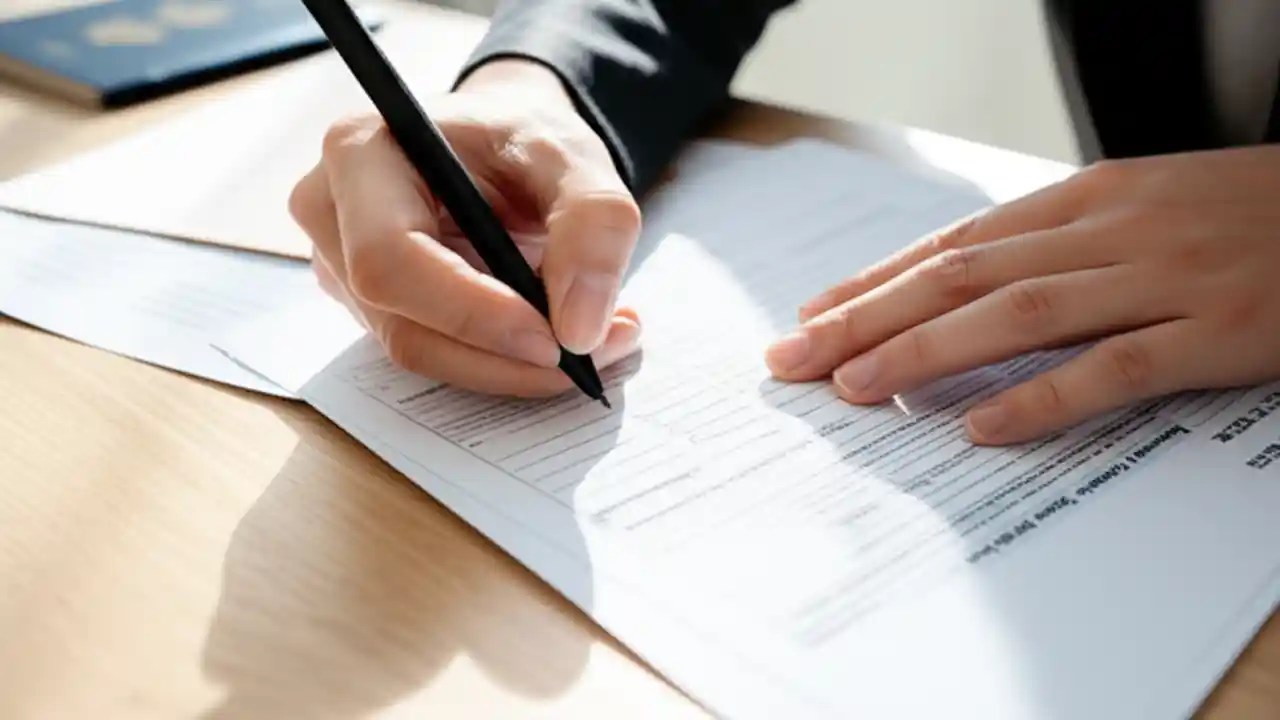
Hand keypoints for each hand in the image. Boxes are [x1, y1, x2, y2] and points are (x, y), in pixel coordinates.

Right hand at [289, 59, 641, 396]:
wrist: (505, 147)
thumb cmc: (525, 139)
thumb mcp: (576, 155)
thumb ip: (594, 222)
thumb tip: (580, 330)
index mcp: (360, 154)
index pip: (388, 260)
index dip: (470, 313)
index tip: (554, 340)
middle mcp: (331, 216)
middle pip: (403, 326)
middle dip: (505, 357)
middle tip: (597, 356)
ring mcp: (343, 271)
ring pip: (424, 354)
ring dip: (514, 368)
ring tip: (598, 346)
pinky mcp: (374, 310)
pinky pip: (436, 356)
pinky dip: (503, 364)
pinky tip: (560, 344)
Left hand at [766, 147, 1279, 444]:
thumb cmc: (1249, 214)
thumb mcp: (1146, 205)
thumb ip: (1061, 242)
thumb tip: (966, 282)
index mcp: (1089, 198)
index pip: (956, 242)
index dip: (877, 280)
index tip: (812, 313)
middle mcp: (1112, 229)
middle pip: (963, 275)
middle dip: (869, 317)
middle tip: (794, 357)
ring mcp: (1165, 276)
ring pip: (1018, 313)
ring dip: (926, 352)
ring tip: (856, 386)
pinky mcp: (1219, 329)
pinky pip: (1114, 367)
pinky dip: (1041, 398)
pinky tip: (978, 428)